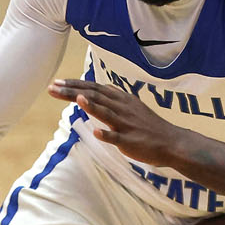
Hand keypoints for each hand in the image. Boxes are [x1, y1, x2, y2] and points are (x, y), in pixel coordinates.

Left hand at [48, 79, 186, 164]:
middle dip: (72, 91)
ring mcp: (127, 124)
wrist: (172, 142)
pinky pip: (117, 138)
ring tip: (75, 98)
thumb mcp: (131, 106)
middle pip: (95, 96)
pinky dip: (106, 134)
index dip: (75, 84)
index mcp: (121, 100)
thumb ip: (112, 98)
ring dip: (90, 106)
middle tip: (52, 88)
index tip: (57, 82)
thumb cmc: (149, 126)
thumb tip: (96, 89)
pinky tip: (96, 132)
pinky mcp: (131, 141)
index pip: (94, 88)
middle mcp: (122, 108)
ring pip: (106, 113)